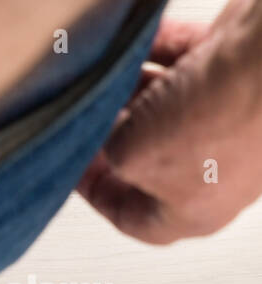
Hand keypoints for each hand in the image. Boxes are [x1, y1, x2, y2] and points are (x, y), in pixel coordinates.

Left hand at [78, 0, 261, 243]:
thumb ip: (108, 150)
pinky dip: (157, 50)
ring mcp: (229, 120)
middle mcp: (215, 170)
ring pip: (164, 104)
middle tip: (84, 111)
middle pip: (146, 155)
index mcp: (193, 211)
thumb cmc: (222, 116)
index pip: (132, 217)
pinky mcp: (236, 73)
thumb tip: (104, 130)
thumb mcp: (133, 152)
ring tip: (106, 73)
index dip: (95, 193)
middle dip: (111, 131)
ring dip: (131, 86)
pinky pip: (185, 62)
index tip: (71, 166)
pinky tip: (134, 42)